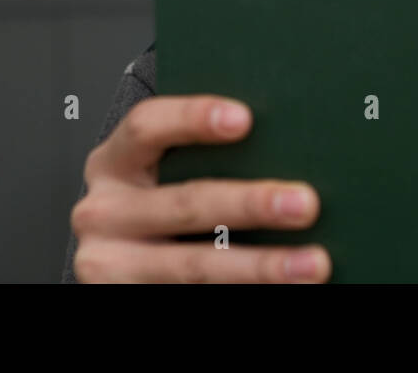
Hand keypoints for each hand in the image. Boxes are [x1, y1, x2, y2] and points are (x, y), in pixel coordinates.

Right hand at [70, 94, 330, 282]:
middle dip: (251, 203)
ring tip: (313, 263)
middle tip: (306, 203)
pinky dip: (245, 294)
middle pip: (185, 202)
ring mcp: (111, 265)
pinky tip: (284, 290)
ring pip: (195, 265)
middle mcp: (104, 212)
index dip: (193, 118)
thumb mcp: (159, 173)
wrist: (116, 262)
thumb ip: (203, 155)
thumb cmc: (154, 201)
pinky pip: (192, 296)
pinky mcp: (125, 298)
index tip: (245, 119)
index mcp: (114, 163)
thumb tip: (288, 141)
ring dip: (261, 266)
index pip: (147, 127)